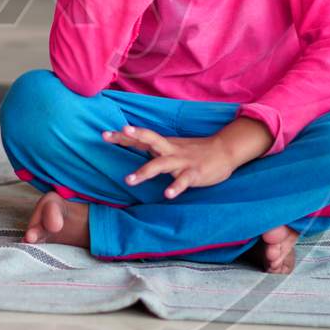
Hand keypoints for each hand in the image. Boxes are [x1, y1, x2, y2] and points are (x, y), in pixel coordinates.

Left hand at [103, 125, 238, 199]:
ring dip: (144, 171)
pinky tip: (167, 195)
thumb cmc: (195, 151)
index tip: (103, 135)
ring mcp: (182, 161)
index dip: (123, 136)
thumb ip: (154, 148)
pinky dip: (175, 187)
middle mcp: (170, 150)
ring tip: (129, 181)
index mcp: (164, 144)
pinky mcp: (194, 173)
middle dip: (131, 138)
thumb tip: (134, 147)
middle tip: (112, 137)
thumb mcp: (172, 147)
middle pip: (149, 140)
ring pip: (160, 164)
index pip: (141, 138)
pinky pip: (183, 180)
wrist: (225, 151)